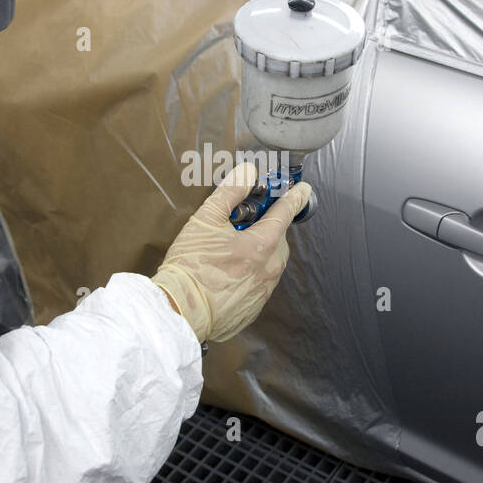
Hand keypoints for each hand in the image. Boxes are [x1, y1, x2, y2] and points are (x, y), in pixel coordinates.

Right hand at [152, 162, 310, 343]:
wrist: (180, 310)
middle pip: (278, 240)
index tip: (302, 190)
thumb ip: (230, 192)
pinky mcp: (253, 309)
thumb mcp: (206, 220)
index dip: (293, 198)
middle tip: (245, 224)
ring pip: (270, 264)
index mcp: (262, 245)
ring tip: (231, 251)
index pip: (284, 214)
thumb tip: (247, 172)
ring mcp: (262, 292)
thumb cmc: (191, 266)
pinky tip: (228, 275)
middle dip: (267, 229)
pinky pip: (259, 285)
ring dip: (258, 253)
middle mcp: (269, 270)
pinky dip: (249, 275)